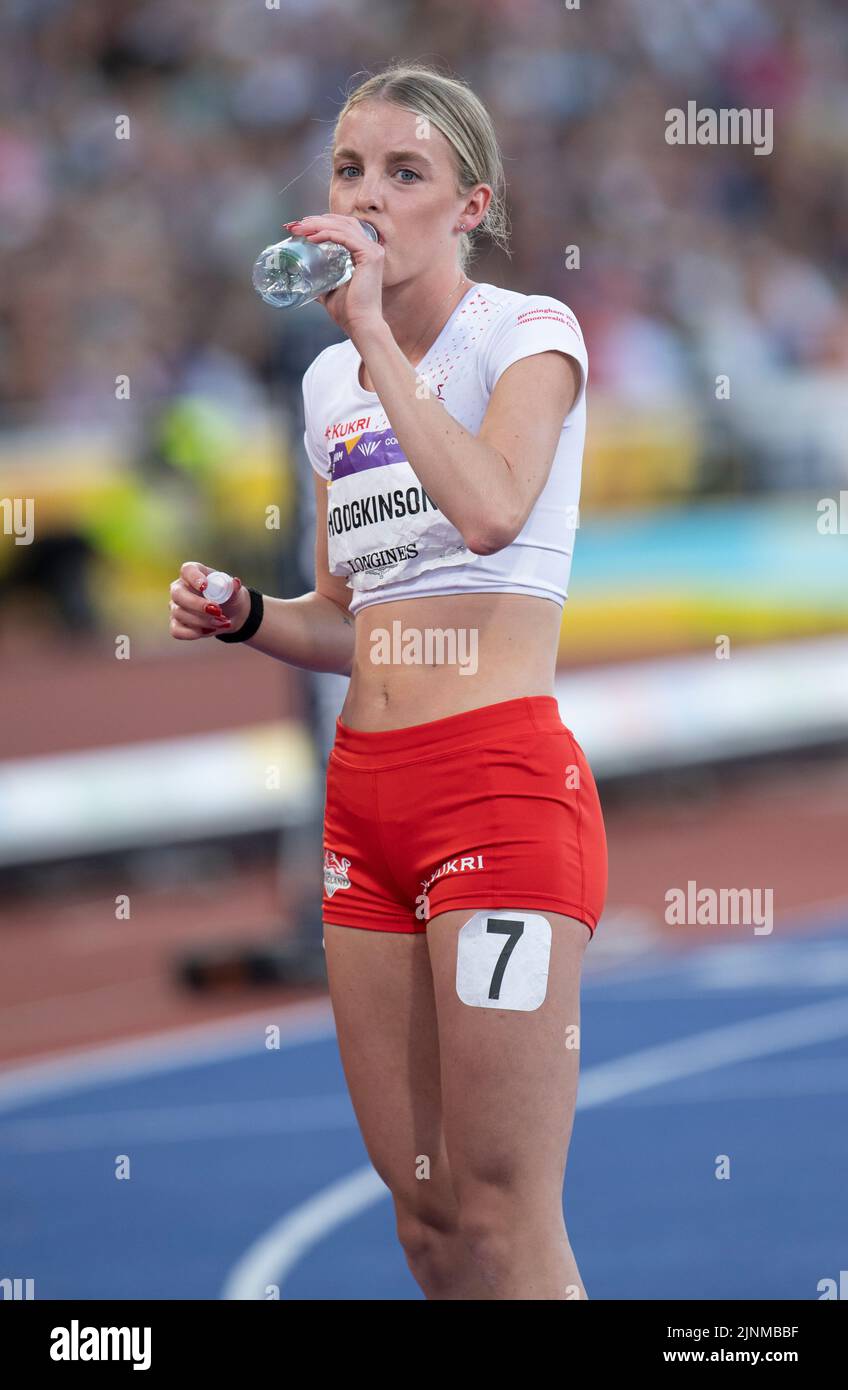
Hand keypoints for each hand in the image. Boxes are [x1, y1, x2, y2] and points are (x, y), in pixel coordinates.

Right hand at [169, 562, 247, 639]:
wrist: (230, 615)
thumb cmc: (229, 598)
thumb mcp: (234, 592)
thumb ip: (233, 588)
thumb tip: (235, 583)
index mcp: (193, 573)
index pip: (187, 570)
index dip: (194, 578)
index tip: (205, 587)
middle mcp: (180, 588)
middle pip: (177, 594)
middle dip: (197, 605)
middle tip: (217, 611)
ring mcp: (176, 606)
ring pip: (179, 614)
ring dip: (202, 621)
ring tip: (221, 622)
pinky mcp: (176, 624)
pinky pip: (177, 630)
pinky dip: (193, 633)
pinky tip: (208, 630)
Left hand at [286, 214, 385, 339]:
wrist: (360, 325)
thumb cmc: (349, 312)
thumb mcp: (331, 291)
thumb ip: (323, 282)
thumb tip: (306, 281)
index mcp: (365, 255)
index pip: (344, 228)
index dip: (323, 223)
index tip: (302, 226)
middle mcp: (372, 249)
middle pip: (343, 223)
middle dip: (317, 220)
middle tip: (296, 225)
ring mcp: (373, 251)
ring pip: (342, 227)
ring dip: (318, 225)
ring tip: (299, 229)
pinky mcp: (370, 256)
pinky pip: (344, 237)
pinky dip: (327, 234)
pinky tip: (312, 238)